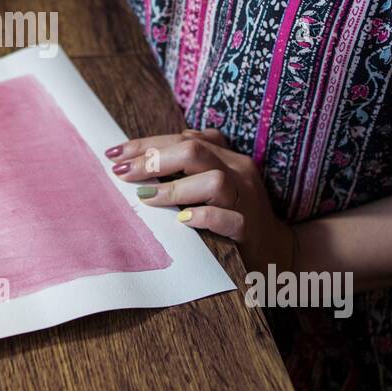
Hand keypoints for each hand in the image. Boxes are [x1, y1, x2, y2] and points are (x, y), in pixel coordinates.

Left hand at [105, 128, 297, 272]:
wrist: (276, 250)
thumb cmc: (232, 215)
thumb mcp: (212, 185)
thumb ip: (187, 168)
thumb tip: (139, 159)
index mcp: (227, 157)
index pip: (184, 139)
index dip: (147, 144)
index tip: (115, 154)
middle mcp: (239, 171)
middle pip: (195, 151)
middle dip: (154, 160)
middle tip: (123, 174)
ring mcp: (246, 199)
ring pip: (213, 181)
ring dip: (175, 189)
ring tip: (146, 198)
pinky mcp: (249, 229)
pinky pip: (229, 219)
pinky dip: (204, 217)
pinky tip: (182, 221)